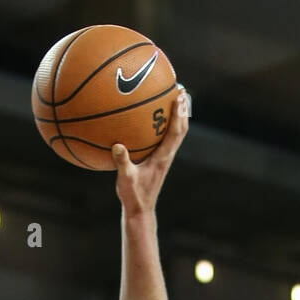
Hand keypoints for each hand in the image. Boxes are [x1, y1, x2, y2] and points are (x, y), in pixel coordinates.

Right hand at [112, 83, 190, 216]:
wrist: (141, 210)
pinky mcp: (159, 160)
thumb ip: (122, 162)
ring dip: (178, 116)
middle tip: (179, 89)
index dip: (178, 114)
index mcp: (162, 157)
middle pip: (181, 128)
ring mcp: (165, 158)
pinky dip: (165, 126)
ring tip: (173, 98)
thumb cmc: (133, 196)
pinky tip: (153, 118)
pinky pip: (165, 139)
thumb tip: (117, 145)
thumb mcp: (125, 179)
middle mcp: (167, 155)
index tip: (178, 96)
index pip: (175, 132)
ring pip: (176, 133)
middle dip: (182, 109)